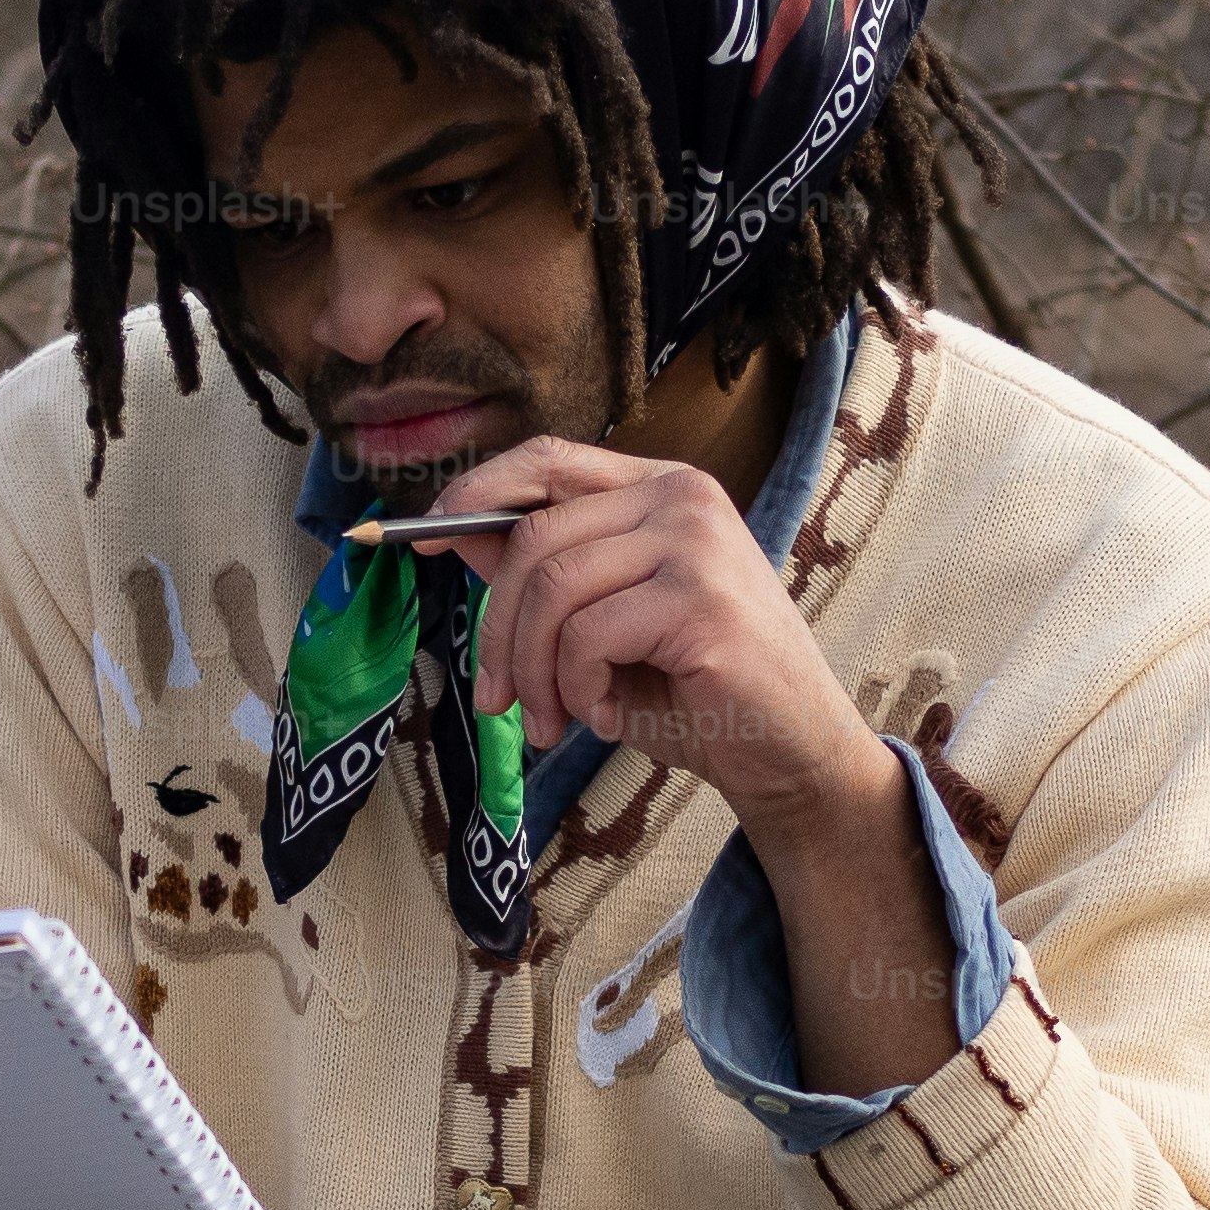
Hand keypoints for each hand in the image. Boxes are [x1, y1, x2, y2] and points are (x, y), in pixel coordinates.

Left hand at [424, 436, 876, 835]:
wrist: (789, 750)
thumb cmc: (697, 690)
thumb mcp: (604, 625)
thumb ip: (545, 576)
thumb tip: (460, 536)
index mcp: (661, 488)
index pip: (546, 459)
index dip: (473, 494)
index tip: (420, 542)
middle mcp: (682, 497)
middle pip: (533, 539)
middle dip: (497, 633)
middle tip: (496, 702)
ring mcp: (696, 543)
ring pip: (552, 592)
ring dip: (534, 673)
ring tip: (554, 722)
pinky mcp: (700, 601)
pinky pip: (586, 637)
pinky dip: (578, 690)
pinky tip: (605, 717)